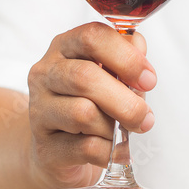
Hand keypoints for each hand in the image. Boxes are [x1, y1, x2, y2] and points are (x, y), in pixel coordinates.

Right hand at [26, 22, 156, 188]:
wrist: (60, 149)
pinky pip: (85, 146)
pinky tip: (114, 149)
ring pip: (83, 113)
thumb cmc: (93, 105)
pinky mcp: (44, 145)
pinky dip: (109, 150)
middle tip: (145, 116)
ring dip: (113, 127)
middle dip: (125, 100)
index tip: (148, 79)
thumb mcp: (114, 76)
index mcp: (64, 47)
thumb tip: (139, 47)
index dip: (126, 57)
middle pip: (84, 77)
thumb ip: (127, 58)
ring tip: (120, 132)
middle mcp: (45, 73)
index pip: (91, 37)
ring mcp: (39, 109)